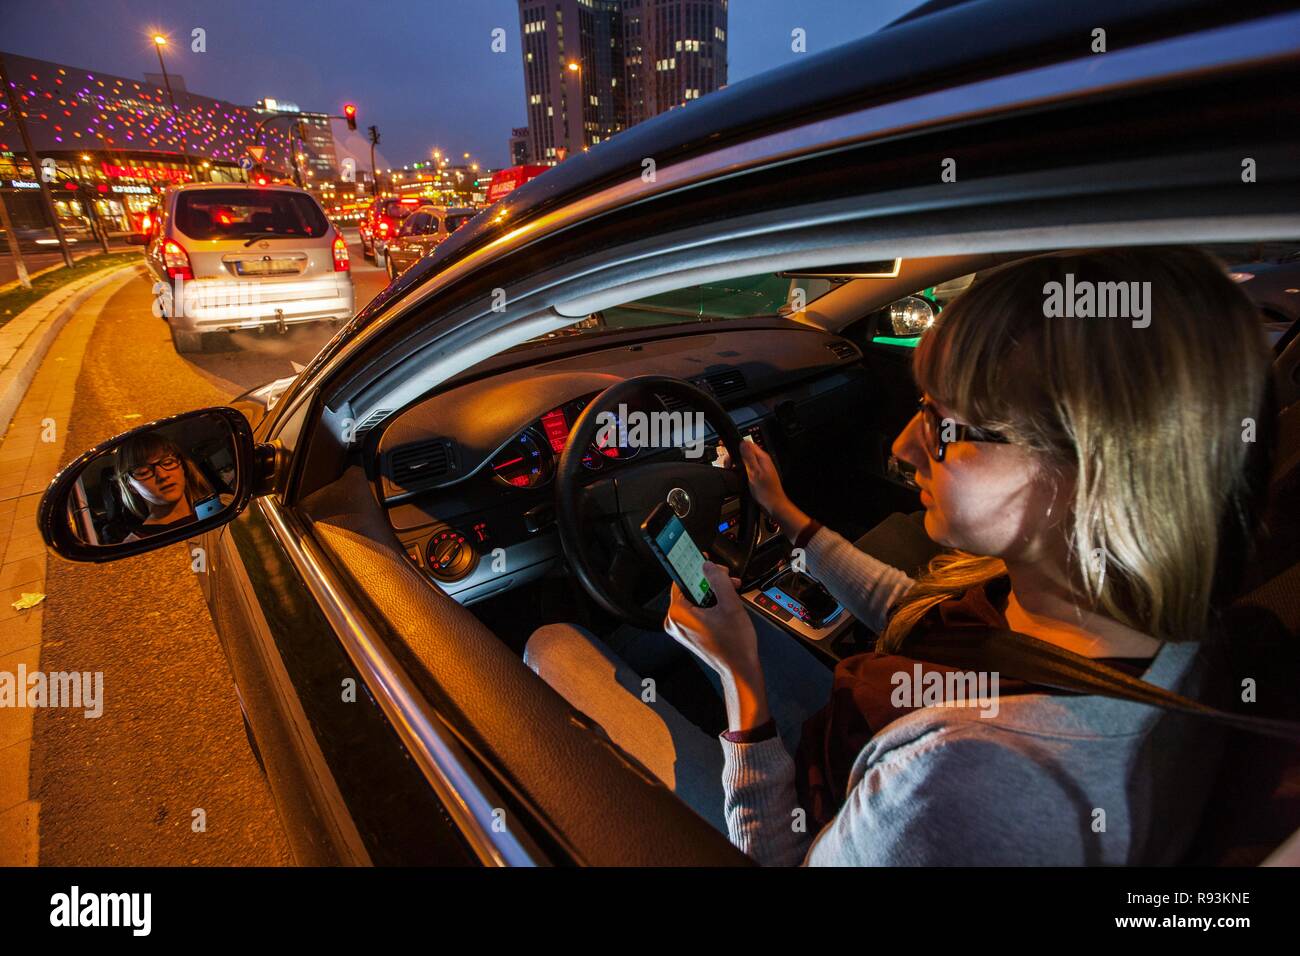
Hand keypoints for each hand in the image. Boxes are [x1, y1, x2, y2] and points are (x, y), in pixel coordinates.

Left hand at [663, 561, 769, 731]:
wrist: (740, 670)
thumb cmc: (734, 646)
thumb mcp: (730, 604)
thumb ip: (718, 580)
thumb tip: (709, 566)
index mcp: (679, 613)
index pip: (682, 579)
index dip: (696, 567)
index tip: (701, 558)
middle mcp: (675, 621)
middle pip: (690, 588)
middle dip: (710, 581)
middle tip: (726, 578)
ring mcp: (681, 629)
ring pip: (696, 599)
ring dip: (713, 592)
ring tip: (730, 591)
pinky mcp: (689, 633)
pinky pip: (697, 611)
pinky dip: (711, 604)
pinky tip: (725, 603)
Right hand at [720, 441, 809, 541]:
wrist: (773, 505)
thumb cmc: (766, 492)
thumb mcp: (754, 473)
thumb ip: (748, 457)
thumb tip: (742, 443)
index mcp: (762, 458)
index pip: (747, 444)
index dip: (736, 448)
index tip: (730, 458)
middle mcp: (762, 461)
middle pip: (745, 452)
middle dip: (735, 457)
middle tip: (730, 466)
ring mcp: (760, 468)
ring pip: (745, 460)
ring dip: (738, 464)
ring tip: (734, 472)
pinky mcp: (758, 475)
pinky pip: (747, 468)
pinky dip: (741, 471)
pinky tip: (739, 477)